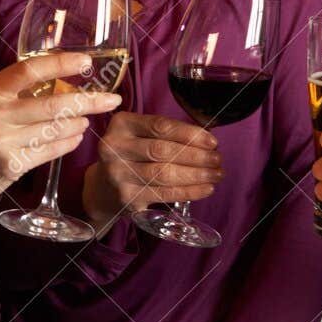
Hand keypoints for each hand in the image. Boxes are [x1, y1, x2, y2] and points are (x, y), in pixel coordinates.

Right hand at [0, 52, 123, 201]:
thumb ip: (17, 88)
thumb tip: (62, 76)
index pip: (29, 70)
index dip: (60, 64)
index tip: (86, 62)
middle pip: (51, 105)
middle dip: (88, 102)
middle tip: (111, 100)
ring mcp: (3, 142)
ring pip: (55, 130)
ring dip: (78, 123)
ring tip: (86, 119)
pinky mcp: (12, 165)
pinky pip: (50, 152)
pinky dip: (68, 143)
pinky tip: (76, 137)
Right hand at [81, 111, 223, 233]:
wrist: (103, 187)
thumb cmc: (131, 155)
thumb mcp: (139, 135)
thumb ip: (166, 133)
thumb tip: (207, 141)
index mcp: (121, 124)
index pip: (161, 126)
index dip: (190, 134)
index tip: (212, 141)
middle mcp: (114, 147)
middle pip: (163, 151)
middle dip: (196, 156)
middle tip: (218, 159)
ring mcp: (118, 174)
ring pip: (165, 173)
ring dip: (196, 175)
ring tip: (216, 174)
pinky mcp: (127, 197)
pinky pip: (164, 194)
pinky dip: (189, 191)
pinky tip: (206, 188)